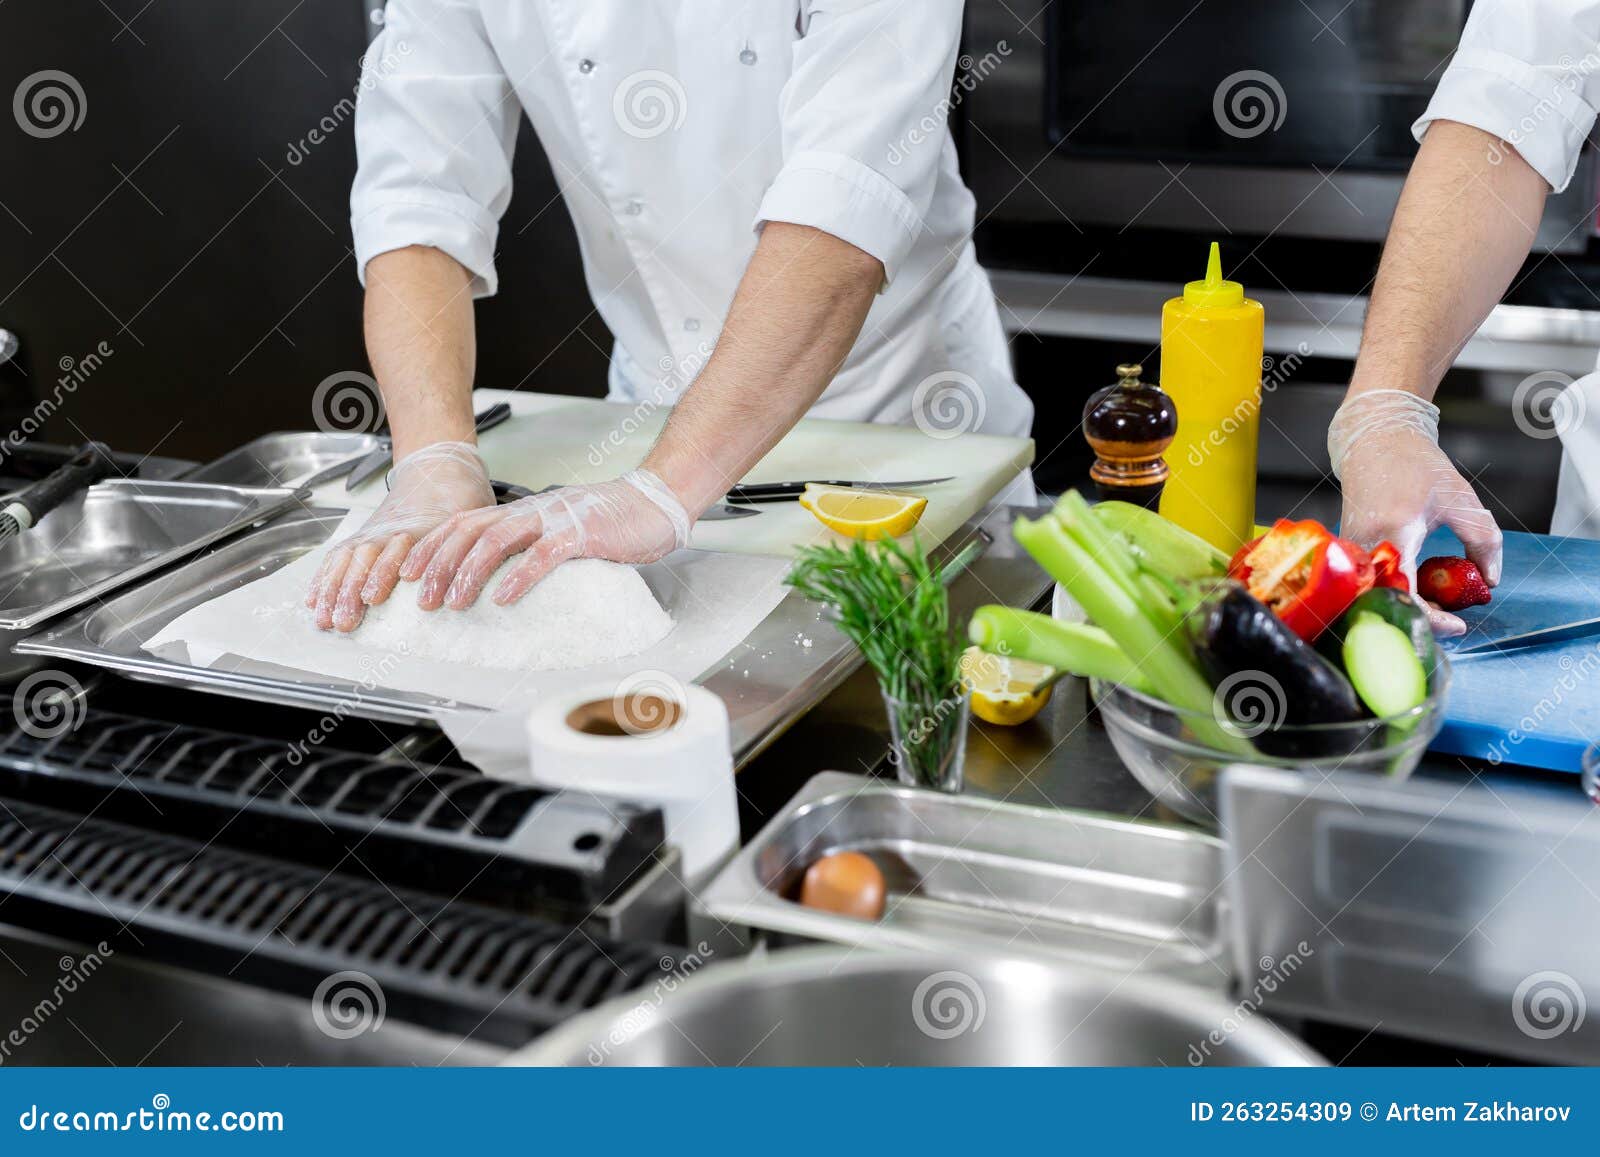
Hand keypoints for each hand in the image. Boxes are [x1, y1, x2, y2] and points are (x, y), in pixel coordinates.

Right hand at [306, 440, 493, 630]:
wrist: (440, 468)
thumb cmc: (458, 497)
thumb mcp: (470, 518)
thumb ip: (468, 547)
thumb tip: (475, 582)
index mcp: (418, 526)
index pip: (395, 550)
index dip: (381, 574)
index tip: (372, 597)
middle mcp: (389, 531)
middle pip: (363, 558)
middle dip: (350, 591)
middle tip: (344, 621)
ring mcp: (373, 533)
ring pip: (346, 559)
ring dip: (333, 591)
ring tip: (325, 619)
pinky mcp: (363, 537)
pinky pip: (337, 557)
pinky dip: (325, 579)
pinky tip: (315, 601)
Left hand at [401, 468, 692, 608]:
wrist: (654, 502)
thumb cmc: (611, 521)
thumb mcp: (558, 530)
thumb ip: (530, 546)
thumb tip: (502, 577)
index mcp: (523, 512)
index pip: (462, 524)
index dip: (431, 548)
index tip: (408, 574)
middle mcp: (530, 511)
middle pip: (468, 531)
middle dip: (439, 566)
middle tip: (422, 599)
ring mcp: (554, 520)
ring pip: (496, 541)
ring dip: (468, 573)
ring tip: (454, 602)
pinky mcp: (581, 533)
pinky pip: (542, 555)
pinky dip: (518, 577)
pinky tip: (502, 598)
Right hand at [1329, 389, 1502, 636]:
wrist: (1374, 441)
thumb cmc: (1417, 466)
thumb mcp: (1461, 500)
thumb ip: (1483, 541)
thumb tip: (1489, 581)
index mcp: (1396, 529)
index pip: (1407, 591)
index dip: (1432, 617)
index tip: (1459, 625)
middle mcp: (1366, 541)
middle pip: (1388, 601)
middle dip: (1421, 618)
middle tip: (1451, 618)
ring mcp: (1351, 546)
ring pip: (1375, 595)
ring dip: (1406, 606)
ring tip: (1436, 600)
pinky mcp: (1346, 548)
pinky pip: (1368, 582)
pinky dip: (1393, 592)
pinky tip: (1416, 585)